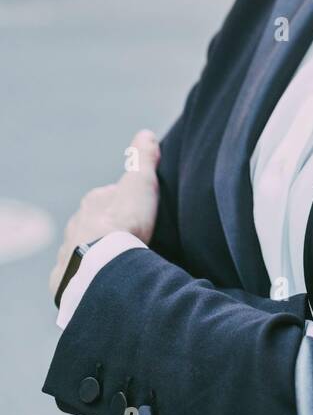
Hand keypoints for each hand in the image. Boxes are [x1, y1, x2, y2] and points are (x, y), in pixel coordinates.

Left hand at [48, 129, 160, 302]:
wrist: (103, 265)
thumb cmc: (125, 222)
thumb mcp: (141, 184)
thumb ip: (143, 159)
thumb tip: (146, 134)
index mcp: (93, 202)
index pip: (110, 198)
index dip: (127, 205)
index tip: (141, 215)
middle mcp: (76, 224)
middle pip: (94, 224)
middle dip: (108, 230)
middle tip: (131, 241)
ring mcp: (68, 252)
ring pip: (83, 249)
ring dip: (96, 253)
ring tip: (117, 264)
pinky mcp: (65, 279)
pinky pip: (75, 275)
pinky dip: (86, 276)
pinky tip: (100, 281)